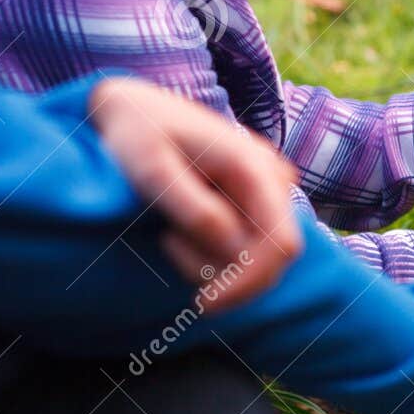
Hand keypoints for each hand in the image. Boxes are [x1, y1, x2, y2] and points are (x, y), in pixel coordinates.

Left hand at [88, 78, 303, 312]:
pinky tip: (178, 233)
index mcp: (255, 166)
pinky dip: (212, 256)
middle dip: (224, 273)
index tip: (203, 304)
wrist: (133, 109)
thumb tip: (232, 247)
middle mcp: (273, 179)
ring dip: (212, 264)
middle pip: (273, 258)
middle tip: (167, 245)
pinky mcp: (255, 201)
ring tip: (168, 234)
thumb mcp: (151, 170)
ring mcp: (268, 190)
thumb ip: (193, 207)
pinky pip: (249, 247)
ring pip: (259, 258)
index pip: (281, 245)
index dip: (249, 282)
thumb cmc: (136, 134)